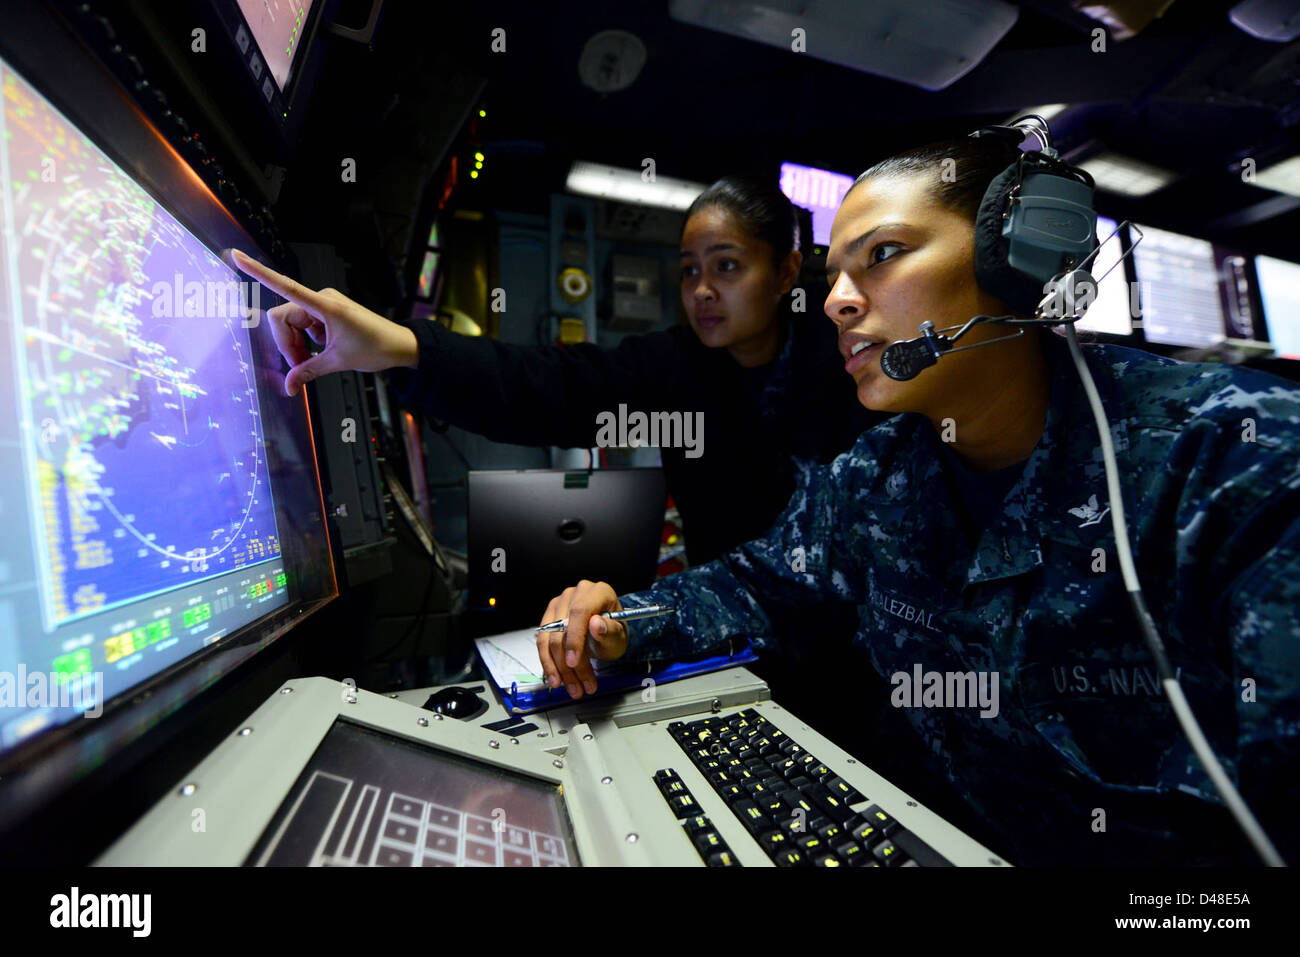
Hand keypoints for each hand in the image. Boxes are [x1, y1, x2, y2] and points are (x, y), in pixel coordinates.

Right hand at [229, 249, 418, 395]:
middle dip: (288, 345)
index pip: (285, 286)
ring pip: (291, 325)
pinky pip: (303, 326)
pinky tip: (322, 350)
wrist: (400, 345)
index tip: (236, 256)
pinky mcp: (325, 312)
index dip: (258, 273)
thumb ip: (309, 372)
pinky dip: (305, 342)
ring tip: (314, 361)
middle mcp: (321, 299)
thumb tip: (288, 387)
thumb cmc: (377, 347)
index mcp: (325, 305)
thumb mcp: (339, 362)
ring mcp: (323, 304)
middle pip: (282, 319)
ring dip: (296, 346)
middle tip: (302, 365)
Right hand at [536, 580, 627, 699]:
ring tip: (571, 688)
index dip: (574, 638)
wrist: (606, 634)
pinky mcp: (549, 616)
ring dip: (557, 668)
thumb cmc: (613, 632)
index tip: (574, 662)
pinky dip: (549, 663)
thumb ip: (609, 631)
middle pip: (562, 628)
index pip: (580, 611)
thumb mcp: (618, 636)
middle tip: (578, 686)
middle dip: (568, 663)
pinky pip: (542, 642)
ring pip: (549, 638)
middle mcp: (575, 593)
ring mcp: (560, 603)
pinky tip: (557, 678)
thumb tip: (595, 624)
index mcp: (597, 592)